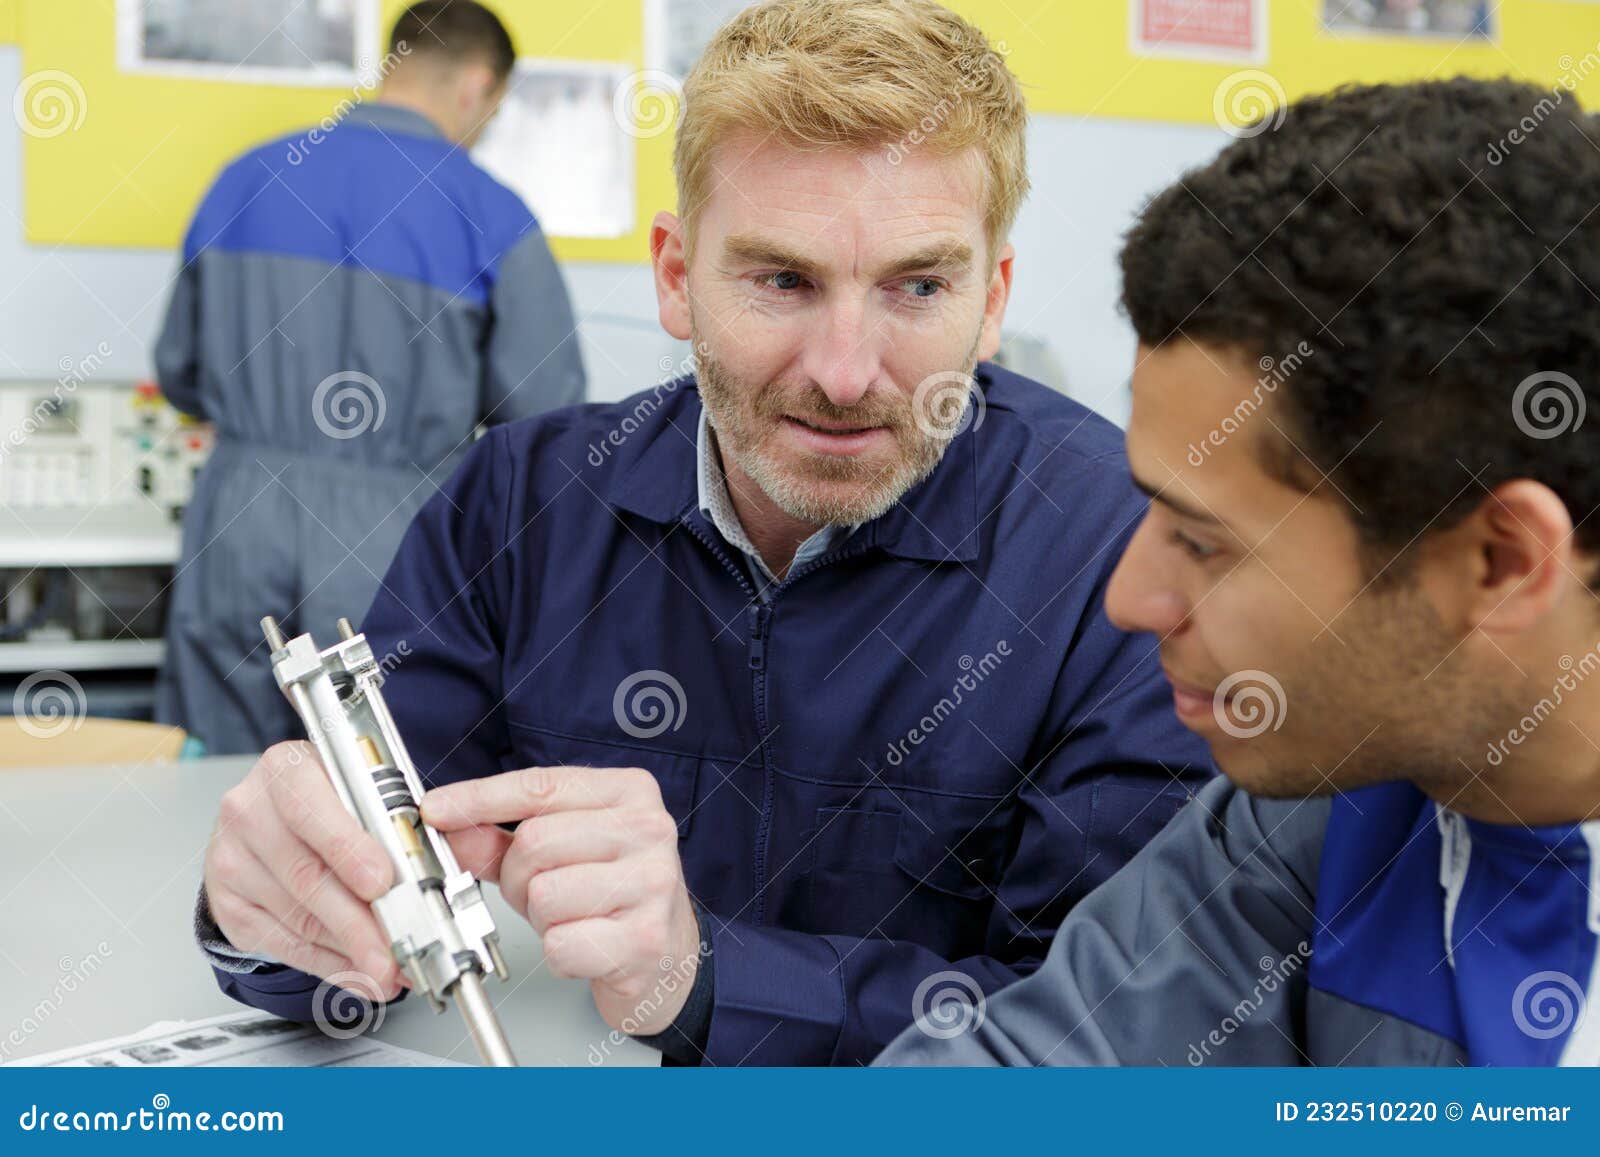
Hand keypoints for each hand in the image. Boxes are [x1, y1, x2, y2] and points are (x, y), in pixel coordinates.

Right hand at [204, 741, 403, 998]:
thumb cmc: (328, 800)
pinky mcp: (229, 904)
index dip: (348, 849)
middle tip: (392, 952)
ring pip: (297, 916)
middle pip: (306, 875)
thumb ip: (398, 815)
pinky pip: (283, 943)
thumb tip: (453, 844)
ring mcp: (231, 860)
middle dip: (356, 922)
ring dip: (348, 950)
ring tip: (388, 968)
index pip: (310, 809)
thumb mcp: (363, 788)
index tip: (382, 882)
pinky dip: (327, 963)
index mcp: (287, 769)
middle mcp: (249, 811)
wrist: (269, 817)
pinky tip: (357, 971)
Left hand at [422, 766, 701, 1035]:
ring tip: (570, 919)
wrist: (669, 957)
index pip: (539, 786)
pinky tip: (585, 947)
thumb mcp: (561, 851)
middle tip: (542, 892)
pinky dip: (559, 954)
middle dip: (518, 878)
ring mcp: (653, 884)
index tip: (435, 810)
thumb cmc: (610, 894)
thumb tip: (449, 824)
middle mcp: (650, 829)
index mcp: (630, 792)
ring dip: (541, 919)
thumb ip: (503, 837)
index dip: (479, 798)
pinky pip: (560, 944)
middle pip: (534, 843)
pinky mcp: (645, 939)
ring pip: (544, 896)